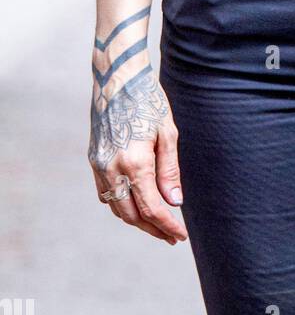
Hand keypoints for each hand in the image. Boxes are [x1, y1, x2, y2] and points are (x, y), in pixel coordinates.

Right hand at [88, 63, 186, 244]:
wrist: (118, 78)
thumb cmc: (149, 101)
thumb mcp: (168, 133)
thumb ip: (169, 171)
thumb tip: (174, 202)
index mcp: (135, 162)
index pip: (151, 208)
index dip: (167, 226)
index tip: (180, 236)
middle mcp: (112, 168)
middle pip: (132, 215)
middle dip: (152, 228)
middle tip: (171, 235)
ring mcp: (99, 165)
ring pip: (115, 207)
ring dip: (136, 219)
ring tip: (157, 223)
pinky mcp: (93, 159)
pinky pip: (105, 193)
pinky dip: (121, 204)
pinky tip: (136, 203)